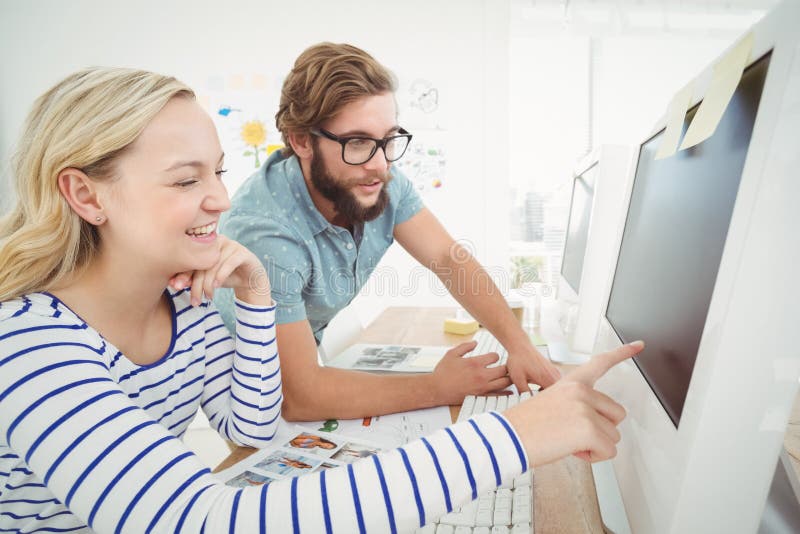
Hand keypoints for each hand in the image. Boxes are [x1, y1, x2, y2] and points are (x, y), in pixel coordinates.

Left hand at [168, 235, 270, 306]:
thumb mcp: (206, 279)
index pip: (190, 258)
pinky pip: (230, 263)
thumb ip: (192, 278)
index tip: (176, 287)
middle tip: (194, 300)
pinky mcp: (243, 253)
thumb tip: (174, 284)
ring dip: (209, 284)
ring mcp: (231, 245)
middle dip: (195, 283)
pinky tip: (217, 286)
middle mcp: (217, 241)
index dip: (182, 272)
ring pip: (214, 265)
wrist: (250, 280)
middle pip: (201, 262)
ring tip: (208, 297)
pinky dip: (222, 275)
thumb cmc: (225, 277)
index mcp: (204, 243)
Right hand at [430, 341, 512, 404]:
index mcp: (475, 363)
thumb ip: (465, 346)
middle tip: (504, 366)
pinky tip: (509, 390)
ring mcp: (482, 387)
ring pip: (504, 383)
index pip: (495, 357)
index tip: (492, 358)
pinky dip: (506, 392)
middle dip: (505, 367)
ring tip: (507, 376)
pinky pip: (498, 395)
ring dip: (508, 378)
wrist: (436, 389)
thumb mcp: (452, 354)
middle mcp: (481, 375)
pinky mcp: (481, 397)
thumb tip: (475, 342)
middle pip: (504, 370)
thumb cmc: (442, 372)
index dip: (495, 356)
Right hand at [503, 340, 643, 467]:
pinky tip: (571, 450)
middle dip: (601, 430)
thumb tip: (597, 425)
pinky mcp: (589, 429)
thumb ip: (577, 406)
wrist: (507, 437)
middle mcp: (582, 391)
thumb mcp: (551, 404)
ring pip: (613, 436)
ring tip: (566, 441)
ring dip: (595, 446)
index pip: (600, 363)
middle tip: (573, 434)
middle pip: (616, 415)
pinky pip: (608, 452)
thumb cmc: (524, 426)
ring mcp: (586, 409)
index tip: (639, 345)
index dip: (622, 353)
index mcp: (572, 382)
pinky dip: (594, 457)